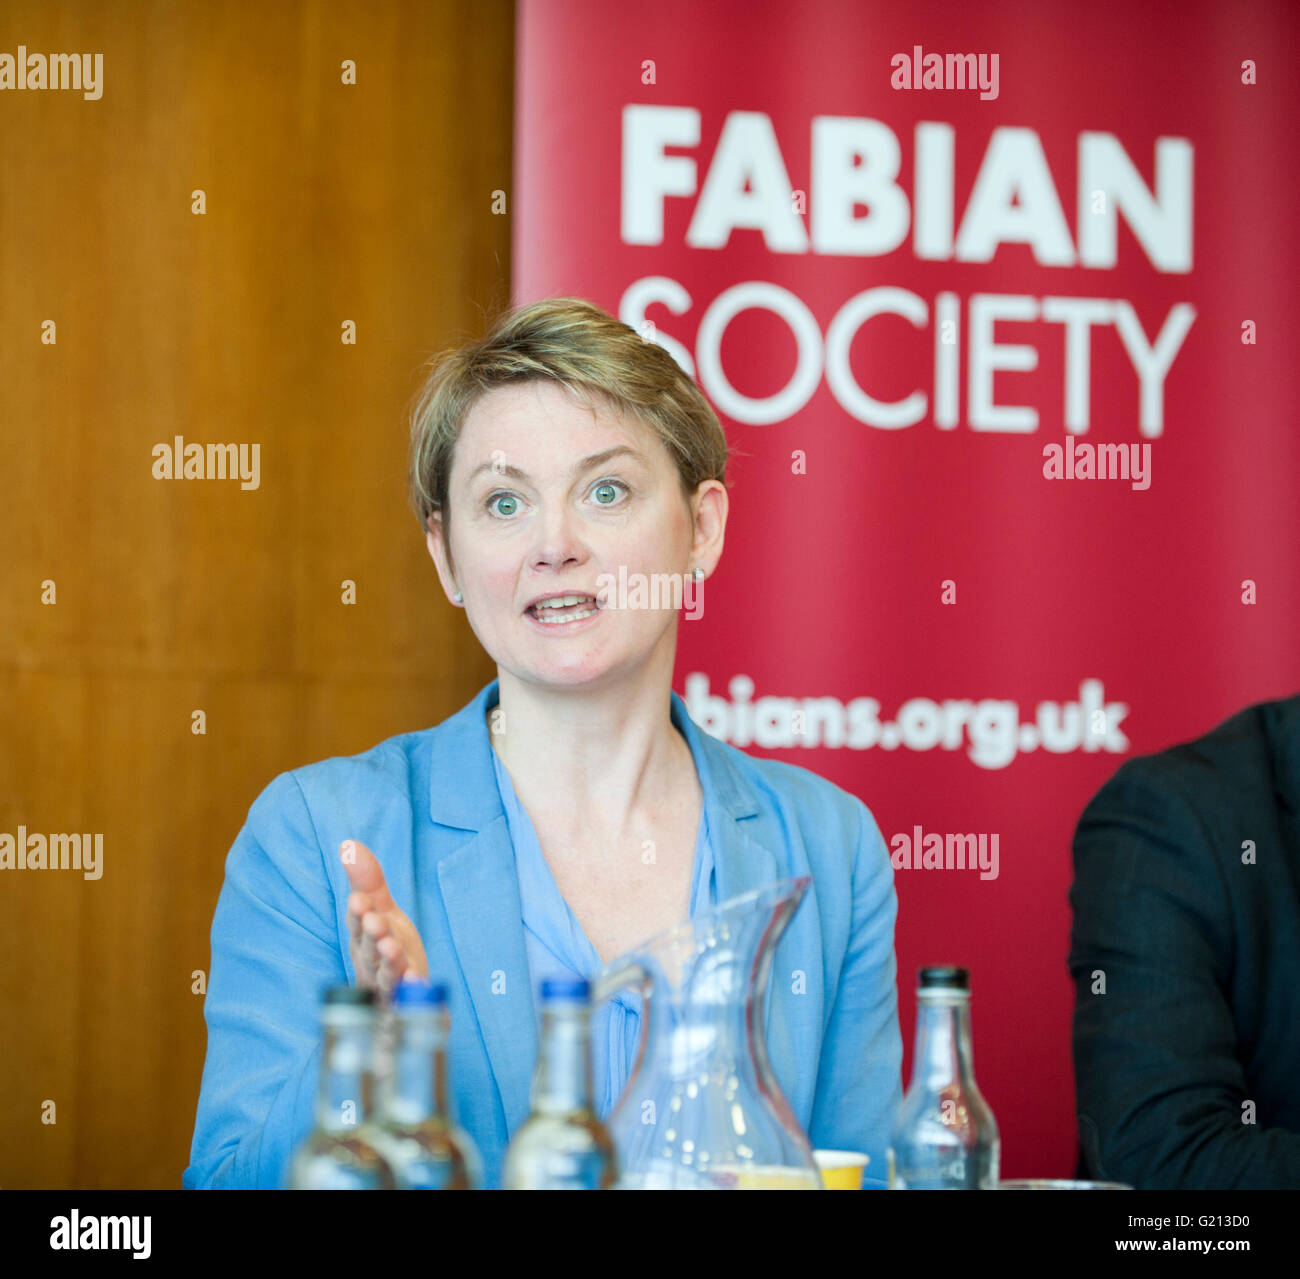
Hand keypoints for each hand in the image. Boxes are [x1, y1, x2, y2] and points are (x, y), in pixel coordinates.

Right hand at [340, 839, 429, 995]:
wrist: (400, 996)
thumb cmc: (387, 946)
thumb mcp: (381, 910)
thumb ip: (368, 881)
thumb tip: (348, 844)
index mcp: (363, 937)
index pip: (357, 922)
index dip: (358, 912)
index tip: (359, 900)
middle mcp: (371, 962)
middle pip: (370, 949)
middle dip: (373, 935)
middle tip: (376, 923)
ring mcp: (388, 985)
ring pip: (386, 974)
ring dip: (390, 962)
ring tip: (394, 951)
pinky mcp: (406, 1002)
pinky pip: (408, 1000)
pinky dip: (411, 993)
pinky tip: (418, 984)